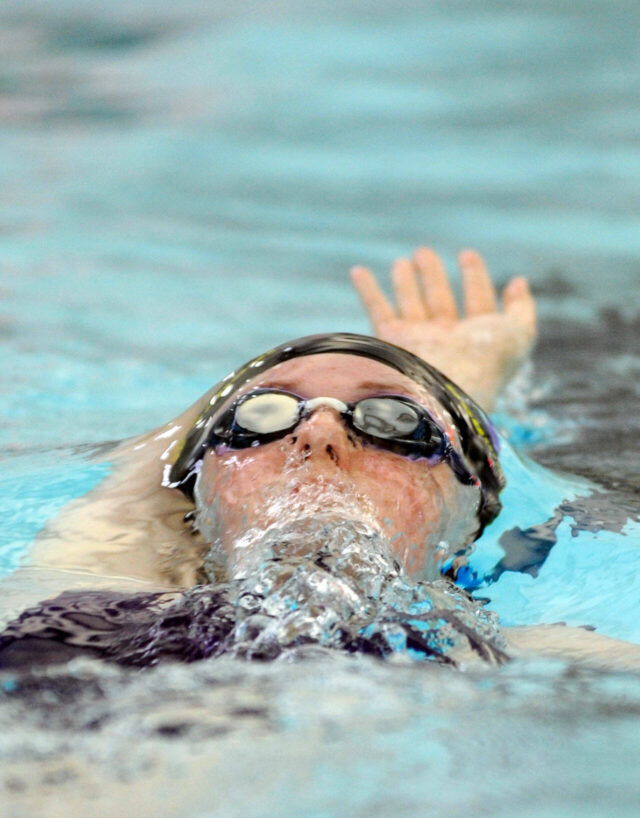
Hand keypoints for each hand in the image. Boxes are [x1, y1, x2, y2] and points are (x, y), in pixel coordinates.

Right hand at [350, 247, 536, 409]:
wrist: (447, 390)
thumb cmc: (486, 364)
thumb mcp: (517, 333)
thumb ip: (522, 308)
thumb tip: (519, 282)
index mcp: (476, 338)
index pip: (476, 302)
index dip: (474, 277)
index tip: (467, 254)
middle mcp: (446, 340)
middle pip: (439, 300)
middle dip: (433, 275)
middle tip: (424, 252)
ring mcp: (418, 341)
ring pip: (409, 303)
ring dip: (406, 282)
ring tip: (404, 261)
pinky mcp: (392, 342)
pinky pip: (377, 310)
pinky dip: (367, 291)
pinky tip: (359, 271)